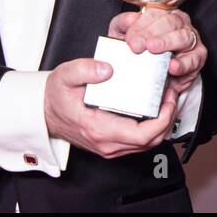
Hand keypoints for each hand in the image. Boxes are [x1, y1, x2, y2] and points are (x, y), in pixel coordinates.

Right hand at [43, 58, 179, 157]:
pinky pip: (138, 142)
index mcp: (98, 128)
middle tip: (171, 94)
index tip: (168, 100)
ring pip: (146, 144)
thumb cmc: (56, 96)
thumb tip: (107, 70)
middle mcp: (106, 143)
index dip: (162, 120)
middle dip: (167, 119)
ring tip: (166, 99)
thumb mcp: (66, 75)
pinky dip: (152, 128)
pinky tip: (154, 108)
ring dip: (162, 124)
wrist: (44, 112)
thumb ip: (86, 70)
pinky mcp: (111, 145)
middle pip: (150, 142)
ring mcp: (109, 147)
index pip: (141, 135)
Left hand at [110, 8, 206, 96]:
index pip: (154, 12)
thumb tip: (130, 19)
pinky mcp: (197, 57)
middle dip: (151, 33)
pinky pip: (193, 58)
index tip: (129, 39)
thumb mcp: (124, 35)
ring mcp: (191, 38)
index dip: (141, 24)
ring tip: (152, 49)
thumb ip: (123, 23)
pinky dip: (183, 63)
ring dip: (166, 43)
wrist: (151, 76)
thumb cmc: (140, 51)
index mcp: (162, 13)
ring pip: (182, 36)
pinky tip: (173, 66)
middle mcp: (179, 22)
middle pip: (169, 21)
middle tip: (136, 46)